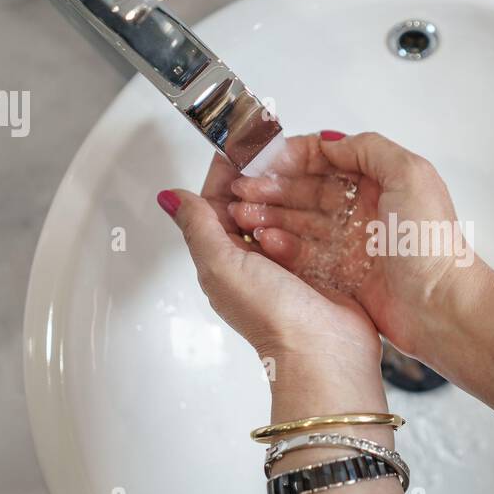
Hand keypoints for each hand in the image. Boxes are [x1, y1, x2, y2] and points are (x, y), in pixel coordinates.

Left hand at [157, 153, 383, 394]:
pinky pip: (316, 226)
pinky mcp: (321, 264)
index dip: (226, 169)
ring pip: (284, 210)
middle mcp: (253, 259)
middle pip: (251, 201)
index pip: (216, 200)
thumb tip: (168, 198)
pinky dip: (318, 210)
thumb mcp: (221, 265)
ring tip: (298, 171)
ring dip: (289, 190)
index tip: (239, 141)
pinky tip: (325, 196)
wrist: (324, 353)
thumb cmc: (272, 319)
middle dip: (259, 175)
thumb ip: (197, 226)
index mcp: (223, 257)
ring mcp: (288, 261)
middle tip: (272, 150)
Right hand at [228, 131, 487, 361]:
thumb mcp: (411, 175)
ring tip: (243, 214)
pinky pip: (303, 256)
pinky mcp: (342, 275)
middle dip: (273, 187)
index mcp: (381, 182)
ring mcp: (352, 244)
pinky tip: (262, 241)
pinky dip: (281, 247)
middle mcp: (364, 210)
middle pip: (307, 190)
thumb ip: (369, 149)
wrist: (442, 306)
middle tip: (243, 189)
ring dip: (270, 215)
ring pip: (300, 222)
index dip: (292, 158)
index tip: (262, 159)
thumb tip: (330, 142)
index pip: (327, 160)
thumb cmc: (431, 244)